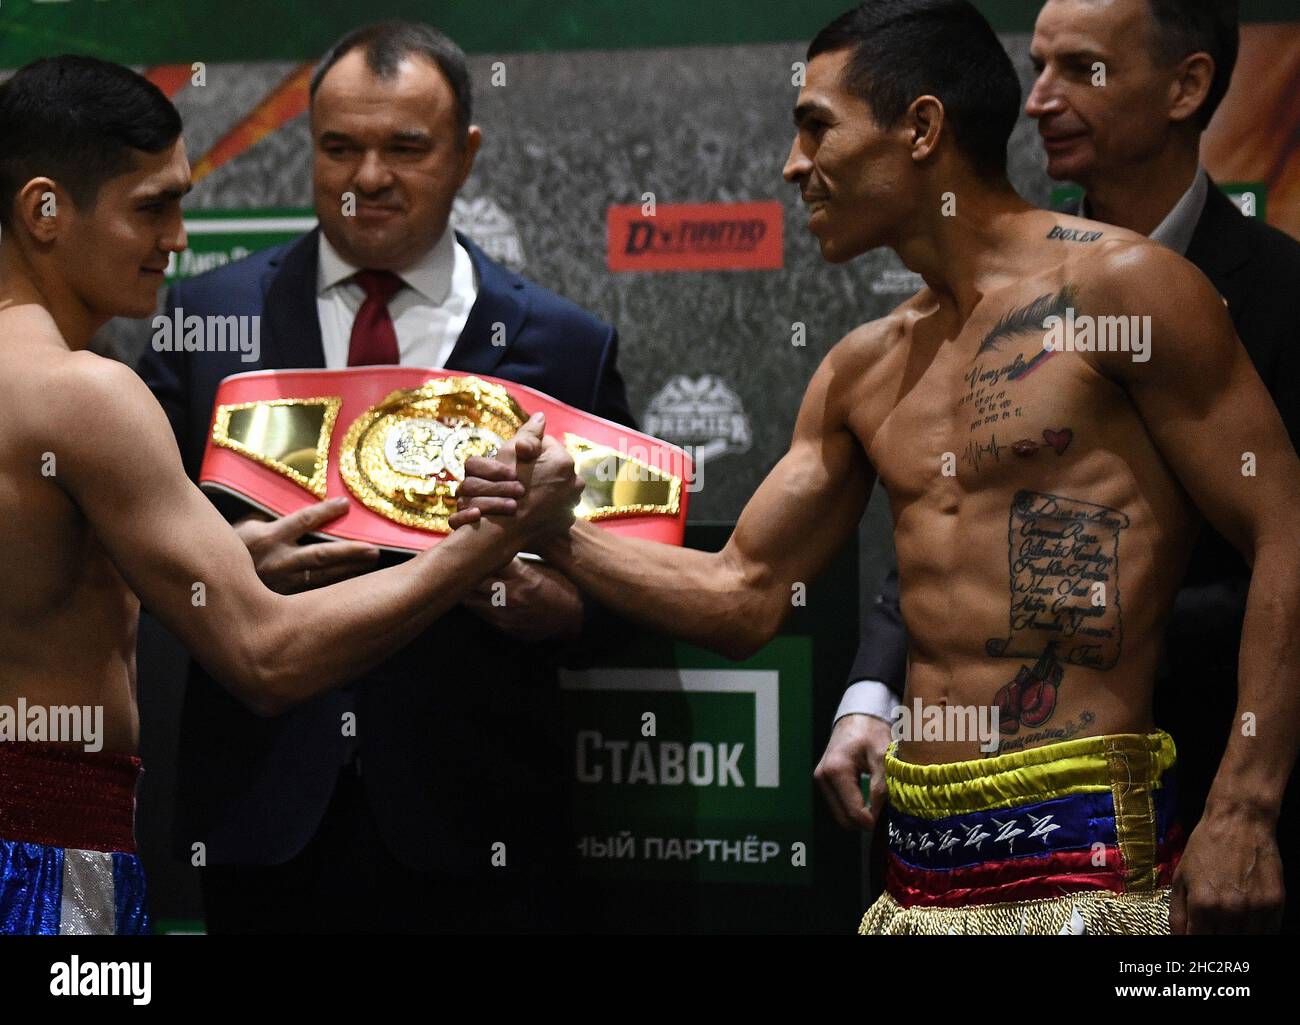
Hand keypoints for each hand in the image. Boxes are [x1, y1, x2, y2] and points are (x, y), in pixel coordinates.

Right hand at [234, 497, 379, 593]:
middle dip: (349, 552)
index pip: (303, 520)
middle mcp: (277, 562)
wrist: (207, 584)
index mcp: (267, 538)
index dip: (326, 511)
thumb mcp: (248, 528)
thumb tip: (306, 513)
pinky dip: (336, 590)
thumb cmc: (232, 550)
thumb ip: (275, 520)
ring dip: (349, 573)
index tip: (345, 504)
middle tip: (374, 550)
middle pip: (321, 556)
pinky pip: (314, 594)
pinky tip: (354, 587)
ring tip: (372, 565)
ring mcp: (282, 585)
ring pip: (322, 579)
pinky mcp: (284, 602)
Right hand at [449, 413, 584, 541]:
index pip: (547, 445)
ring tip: (524, 492)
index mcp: (564, 461)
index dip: (528, 451)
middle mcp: (575, 482)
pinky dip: (546, 506)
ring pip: (556, 487)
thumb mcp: (512, 452)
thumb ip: (529, 433)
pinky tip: (531, 507)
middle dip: (539, 469)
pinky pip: (556, 507)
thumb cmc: (503, 487)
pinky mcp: (566, 522)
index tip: (516, 460)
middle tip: (520, 477)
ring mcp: (572, 504)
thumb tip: (540, 416)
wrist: (504, 529)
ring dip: (544, 487)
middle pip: (554, 467)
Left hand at [462, 557, 583, 641]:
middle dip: (464, 570)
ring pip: (470, 598)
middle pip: (472, 580)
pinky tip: (473, 593)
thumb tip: (493, 547)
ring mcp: (504, 612)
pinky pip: (478, 612)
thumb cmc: (559, 586)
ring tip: (461, 577)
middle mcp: (510, 594)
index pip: (486, 560)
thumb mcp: (542, 566)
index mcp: (521, 575)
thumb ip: (517, 559)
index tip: (468, 546)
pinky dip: (474, 602)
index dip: (475, 553)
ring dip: (465, 588)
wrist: (572, 618)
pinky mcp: (502, 625)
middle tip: (456, 560)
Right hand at [813, 714, 891, 830]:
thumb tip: (878, 816)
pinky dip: (853, 807)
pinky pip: (839, 805)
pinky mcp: (823, 781)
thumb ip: (881, 787)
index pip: (853, 812)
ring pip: (840, 814)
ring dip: (859, 815)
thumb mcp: (883, 757)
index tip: (889, 818)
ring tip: (877, 804)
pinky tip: (866, 799)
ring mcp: (820, 780)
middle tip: (885, 813)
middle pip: (844, 818)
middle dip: (865, 821)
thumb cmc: (871, 732)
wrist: (857, 717)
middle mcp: (823, 777)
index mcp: (836, 771)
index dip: (872, 822)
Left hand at [1170, 805, 1283, 932]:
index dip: (1194, 944)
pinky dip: (1256, 932)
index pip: (1198, 942)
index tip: (1196, 937)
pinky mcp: (1275, 904)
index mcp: (1203, 905)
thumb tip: (1179, 938)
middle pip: (1223, 945)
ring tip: (1227, 924)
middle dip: (1214, 939)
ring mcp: (1256, 910)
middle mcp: (1231, 911)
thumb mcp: (1181, 877)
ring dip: (1235, 936)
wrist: (1240, 822)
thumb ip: (1177, 913)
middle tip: (1211, 929)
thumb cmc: (1206, 846)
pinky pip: (1267, 933)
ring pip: (1246, 942)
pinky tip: (1246, 921)